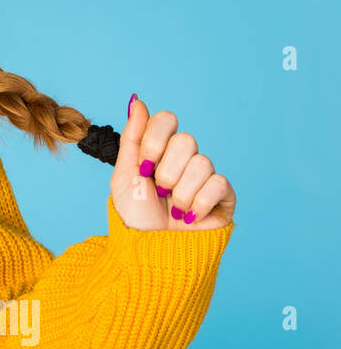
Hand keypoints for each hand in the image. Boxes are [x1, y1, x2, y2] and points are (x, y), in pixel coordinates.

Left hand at [109, 94, 235, 230]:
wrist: (150, 248)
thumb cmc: (135, 212)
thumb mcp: (124, 173)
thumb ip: (132, 137)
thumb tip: (136, 100)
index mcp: (161, 148)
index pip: (166, 120)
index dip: (154, 142)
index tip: (143, 166)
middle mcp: (185, 158)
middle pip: (186, 140)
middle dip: (166, 171)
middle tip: (158, 191)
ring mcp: (206, 175)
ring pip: (202, 164)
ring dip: (180, 192)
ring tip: (173, 208)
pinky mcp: (224, 195)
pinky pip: (218, 184)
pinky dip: (199, 203)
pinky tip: (190, 216)